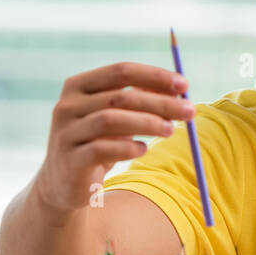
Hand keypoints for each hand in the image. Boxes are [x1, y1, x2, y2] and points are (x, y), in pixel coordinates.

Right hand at [36, 62, 194, 213]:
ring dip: (147, 123)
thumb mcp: (120, 116)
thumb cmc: (99, 142)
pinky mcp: (69, 160)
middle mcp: (67, 105)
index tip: (185, 85)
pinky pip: (101, 149)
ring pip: (110, 119)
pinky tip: (143, 150)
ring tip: (171, 130)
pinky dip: (127, 148)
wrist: (65, 183)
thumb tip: (178, 89)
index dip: (154, 76)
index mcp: (79, 86)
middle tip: (190, 110)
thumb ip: (142, 99)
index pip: (120, 71)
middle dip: (160, 102)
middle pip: (120, 96)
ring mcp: (65, 132)